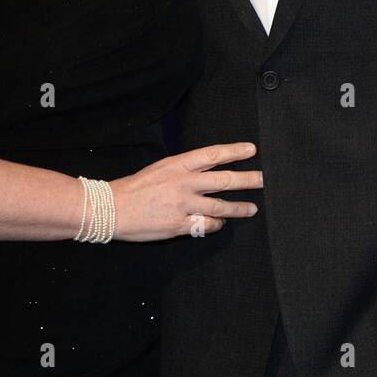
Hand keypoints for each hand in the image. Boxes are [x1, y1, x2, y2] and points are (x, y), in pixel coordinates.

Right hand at [111, 141, 262, 241]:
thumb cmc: (135, 187)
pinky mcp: (180, 225)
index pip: (212, 154)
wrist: (112, 209)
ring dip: (238, 208)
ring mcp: (183, 205)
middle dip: (247, 179)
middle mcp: (183, 183)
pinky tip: (219, 224)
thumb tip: (207, 170)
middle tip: (263, 179)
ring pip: (220, 206)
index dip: (234, 151)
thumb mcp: (161, 169)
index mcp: (177, 165)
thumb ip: (184, 170)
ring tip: (252, 209)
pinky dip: (215, 225)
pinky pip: (206, 226)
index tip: (251, 150)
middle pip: (223, 180)